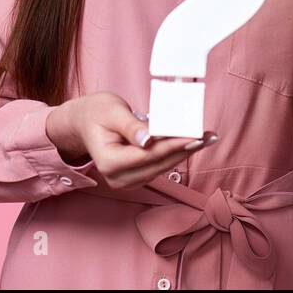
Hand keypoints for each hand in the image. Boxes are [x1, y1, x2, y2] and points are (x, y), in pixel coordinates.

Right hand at [46, 92, 217, 189]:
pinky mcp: (135, 177)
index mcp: (108, 162)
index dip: (173, 146)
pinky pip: (159, 166)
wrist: (83, 122)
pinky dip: (175, 153)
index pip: (147, 155)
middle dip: (185, 149)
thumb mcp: (111, 111)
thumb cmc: (95, 112)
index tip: (195, 136)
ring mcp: (126, 181)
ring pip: (162, 167)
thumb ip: (131, 126)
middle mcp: (117, 178)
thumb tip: (149, 139)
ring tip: (207, 137)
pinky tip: (191, 142)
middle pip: (158, 164)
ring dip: (184, 152)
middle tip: (209, 136)